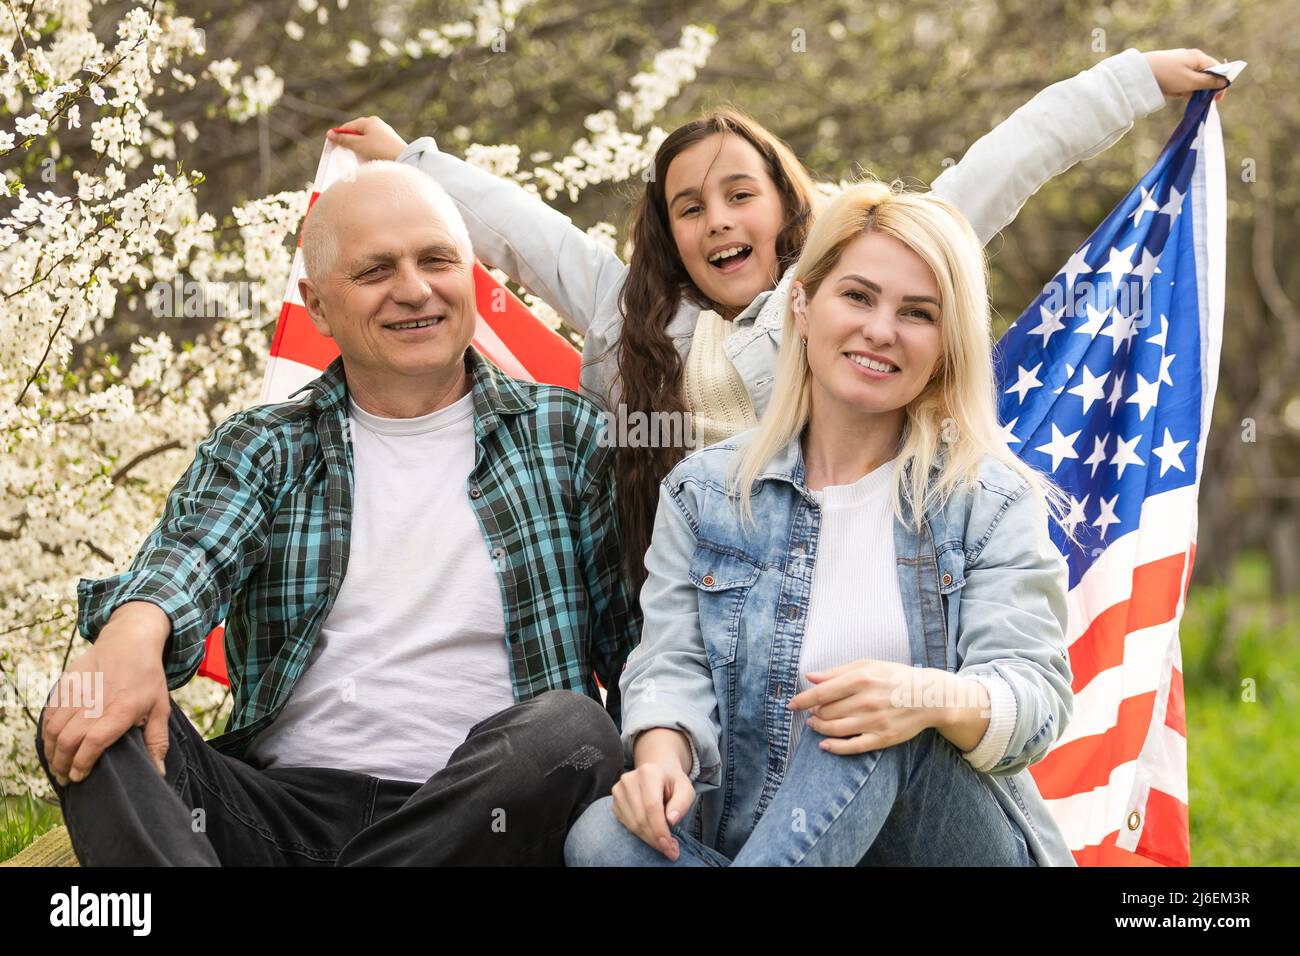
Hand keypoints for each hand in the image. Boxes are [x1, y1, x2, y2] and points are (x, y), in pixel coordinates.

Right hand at [42, 602, 172, 785]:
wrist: (129, 641)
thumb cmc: (147, 677)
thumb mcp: (161, 707)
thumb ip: (156, 741)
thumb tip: (158, 772)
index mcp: (122, 709)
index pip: (94, 742)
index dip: (82, 763)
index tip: (79, 776)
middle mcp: (97, 702)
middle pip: (69, 739)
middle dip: (63, 764)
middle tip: (65, 778)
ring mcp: (78, 692)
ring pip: (54, 729)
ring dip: (51, 751)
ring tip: (56, 765)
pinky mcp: (66, 684)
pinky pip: (49, 713)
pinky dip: (46, 732)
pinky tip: (51, 743)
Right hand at [326, 115, 408, 160]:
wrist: (404, 159)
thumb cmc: (380, 151)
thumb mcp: (359, 145)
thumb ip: (344, 139)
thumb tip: (329, 134)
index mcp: (369, 121)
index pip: (347, 126)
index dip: (338, 136)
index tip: (332, 146)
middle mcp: (377, 124)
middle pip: (357, 132)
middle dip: (349, 142)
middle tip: (344, 153)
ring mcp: (385, 133)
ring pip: (365, 139)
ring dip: (359, 147)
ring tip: (357, 157)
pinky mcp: (390, 142)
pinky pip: (374, 144)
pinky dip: (368, 150)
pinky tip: (369, 158)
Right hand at [613, 728, 695, 859]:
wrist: (656, 773)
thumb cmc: (672, 783)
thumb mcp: (685, 789)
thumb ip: (682, 803)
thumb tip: (671, 820)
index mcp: (649, 772)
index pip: (652, 806)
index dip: (660, 829)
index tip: (670, 846)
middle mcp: (629, 779)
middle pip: (641, 817)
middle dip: (656, 838)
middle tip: (671, 850)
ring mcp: (619, 790)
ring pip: (633, 824)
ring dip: (649, 838)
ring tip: (664, 844)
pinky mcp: (615, 801)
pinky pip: (627, 824)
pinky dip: (641, 834)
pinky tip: (652, 835)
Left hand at [787, 659, 936, 754]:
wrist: (929, 696)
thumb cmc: (895, 677)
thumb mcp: (867, 665)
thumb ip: (837, 672)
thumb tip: (810, 676)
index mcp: (861, 679)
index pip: (822, 693)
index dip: (803, 700)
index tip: (791, 705)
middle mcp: (866, 701)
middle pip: (826, 712)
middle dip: (813, 713)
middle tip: (811, 713)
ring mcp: (874, 721)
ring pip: (835, 729)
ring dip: (819, 728)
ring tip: (815, 724)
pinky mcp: (882, 738)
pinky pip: (852, 747)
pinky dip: (834, 748)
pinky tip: (825, 745)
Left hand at [1142, 49, 1229, 101]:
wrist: (1139, 73)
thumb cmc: (1168, 75)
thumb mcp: (1191, 81)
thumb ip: (1208, 83)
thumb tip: (1225, 82)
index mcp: (1199, 58)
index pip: (1217, 69)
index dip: (1219, 84)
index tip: (1217, 99)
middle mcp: (1191, 60)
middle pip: (1205, 76)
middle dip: (1201, 89)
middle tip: (1193, 97)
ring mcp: (1180, 66)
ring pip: (1193, 82)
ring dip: (1189, 91)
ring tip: (1178, 92)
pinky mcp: (1171, 74)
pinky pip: (1181, 84)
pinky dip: (1179, 90)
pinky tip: (1171, 92)